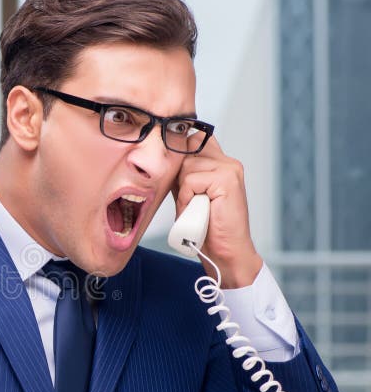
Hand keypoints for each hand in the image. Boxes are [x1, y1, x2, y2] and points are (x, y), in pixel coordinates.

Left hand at [173, 134, 262, 288]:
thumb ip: (181, 177)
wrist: (225, 252)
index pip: (194, 139)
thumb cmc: (207, 228)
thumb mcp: (189, 195)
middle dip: (178, 175)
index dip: (179, 156)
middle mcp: (227, 162)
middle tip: (187, 199)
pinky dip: (186, 199)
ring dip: (182, 191)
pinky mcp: (227, 179)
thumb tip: (161, 161)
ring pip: (186, 166)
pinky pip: (191, 181)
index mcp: (220, 163)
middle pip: (186, 149)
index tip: (177, 181)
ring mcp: (229, 169)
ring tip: (192, 208)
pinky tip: (196, 211)